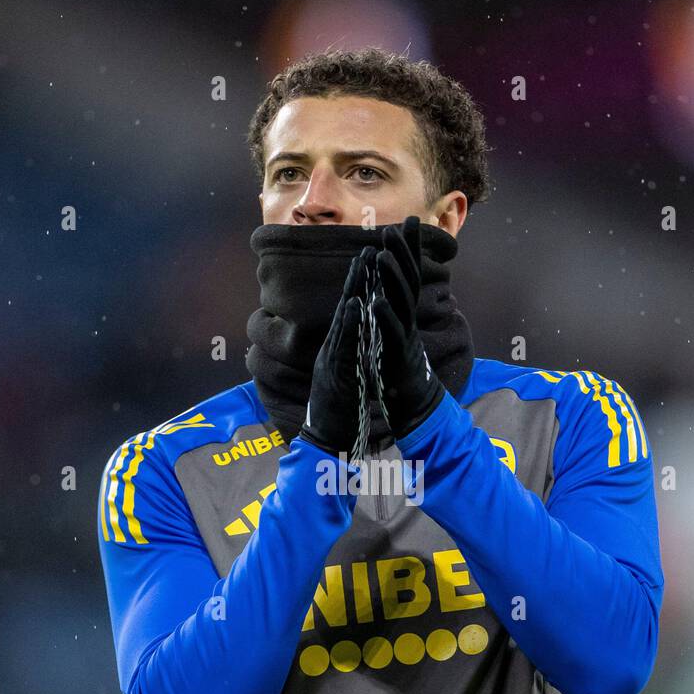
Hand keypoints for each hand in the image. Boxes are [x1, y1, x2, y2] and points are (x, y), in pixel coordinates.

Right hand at [297, 245, 376, 455]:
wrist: (326, 444)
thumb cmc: (338, 414)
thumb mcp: (346, 380)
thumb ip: (350, 360)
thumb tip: (357, 345)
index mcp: (338, 352)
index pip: (349, 315)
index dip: (357, 289)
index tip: (368, 262)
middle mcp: (333, 351)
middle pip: (345, 309)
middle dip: (356, 279)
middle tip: (367, 249)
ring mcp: (332, 361)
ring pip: (344, 321)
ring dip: (353, 291)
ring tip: (363, 265)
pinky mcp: (337, 375)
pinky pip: (345, 345)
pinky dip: (351, 324)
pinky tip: (358, 304)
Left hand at [372, 216, 444, 438]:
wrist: (412, 403)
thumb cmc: (400, 366)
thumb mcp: (396, 330)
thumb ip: (395, 306)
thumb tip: (390, 284)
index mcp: (403, 310)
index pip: (407, 272)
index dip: (408, 247)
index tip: (408, 221)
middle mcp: (407, 318)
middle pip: (407, 279)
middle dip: (402, 252)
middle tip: (395, 227)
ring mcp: (404, 335)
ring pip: (400, 301)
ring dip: (392, 277)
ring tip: (384, 255)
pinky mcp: (398, 355)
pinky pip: (391, 332)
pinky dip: (385, 316)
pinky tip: (377, 301)